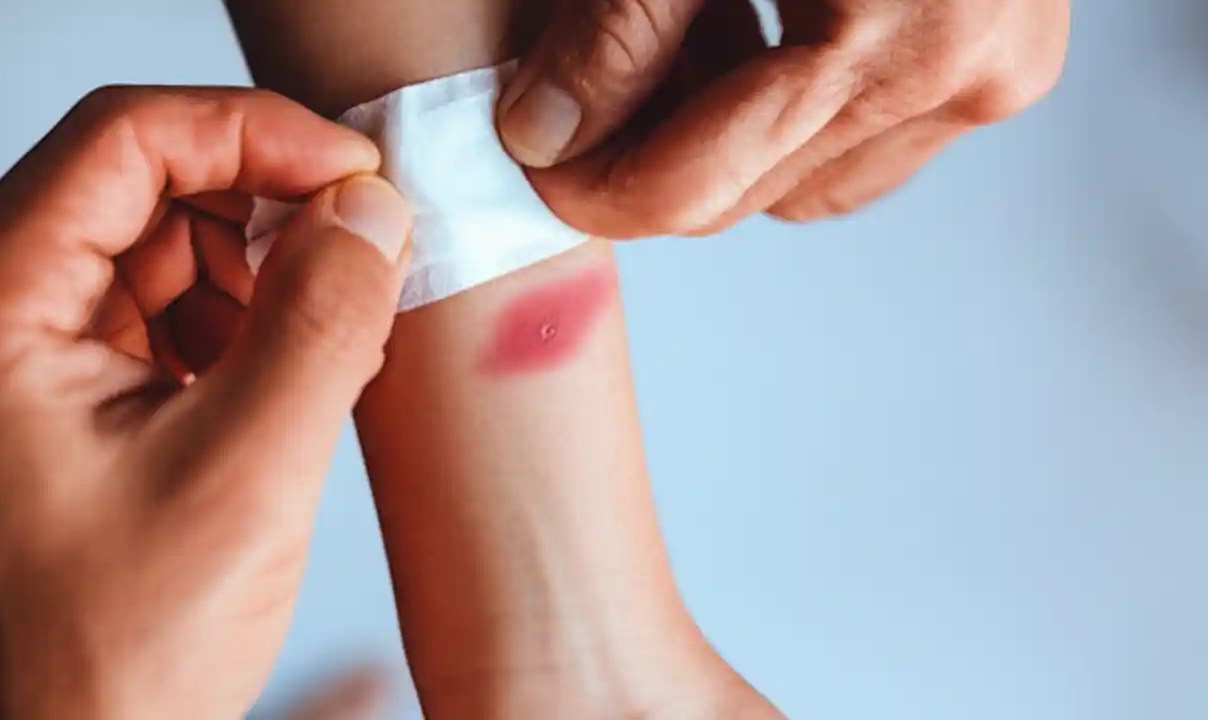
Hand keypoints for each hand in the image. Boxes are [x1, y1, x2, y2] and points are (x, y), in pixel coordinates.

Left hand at [0, 87, 410, 718]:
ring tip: (332, 339)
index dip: (253, 135)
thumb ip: (318, 325)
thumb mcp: (243, 480)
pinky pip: (166, 315)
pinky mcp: (68, 399)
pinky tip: (291, 376)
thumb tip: (371, 215)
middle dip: (268, 210)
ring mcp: (23, 362)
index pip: (123, 142)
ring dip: (264, 273)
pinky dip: (245, 324)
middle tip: (364, 253)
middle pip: (145, 188)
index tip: (354, 172)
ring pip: (164, 250)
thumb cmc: (105, 662)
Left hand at [498, 0, 1069, 236]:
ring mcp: (988, 75)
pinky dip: (779, 108)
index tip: (530, 151)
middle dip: (645, 154)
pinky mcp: (990, 61)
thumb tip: (545, 134)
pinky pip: (853, 138)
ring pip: (797, 180)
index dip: (595, 184)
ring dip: (715, 134)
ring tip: (668, 39)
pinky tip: (736, 34)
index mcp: (902, 36)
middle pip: (746, 194)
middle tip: (571, 97)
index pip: (701, 183)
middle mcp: (963, 78)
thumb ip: (621, 26)